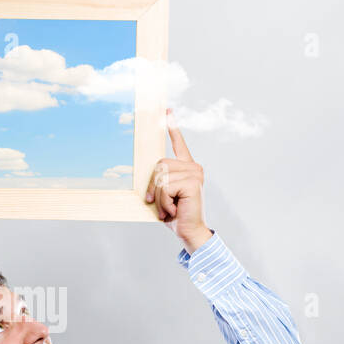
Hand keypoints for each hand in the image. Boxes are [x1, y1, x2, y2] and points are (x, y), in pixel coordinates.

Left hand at [146, 109, 210, 249]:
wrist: (189, 231)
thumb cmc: (175, 215)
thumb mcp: (163, 194)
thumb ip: (158, 180)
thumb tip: (149, 170)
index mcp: (187, 168)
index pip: (179, 144)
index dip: (173, 127)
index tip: (167, 111)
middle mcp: (193, 167)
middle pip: (159, 164)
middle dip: (153, 186)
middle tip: (160, 203)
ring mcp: (195, 173)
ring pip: (161, 176)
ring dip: (160, 197)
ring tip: (170, 208)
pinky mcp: (193, 181)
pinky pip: (165, 186)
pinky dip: (165, 201)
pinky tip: (174, 210)